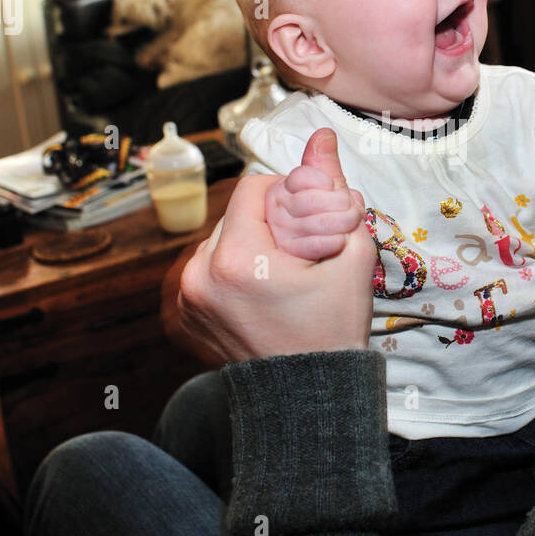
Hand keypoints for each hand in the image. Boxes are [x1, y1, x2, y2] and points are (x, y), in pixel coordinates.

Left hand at [175, 128, 374, 365]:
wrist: (308, 397)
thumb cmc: (334, 329)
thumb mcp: (349, 254)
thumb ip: (331, 188)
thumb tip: (320, 137)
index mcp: (237, 257)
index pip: (253, 186)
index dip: (287, 196)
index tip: (308, 228)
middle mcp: (199, 273)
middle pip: (236, 212)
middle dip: (268, 221)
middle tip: (299, 255)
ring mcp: (187, 295)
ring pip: (222, 237)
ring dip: (250, 243)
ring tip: (280, 278)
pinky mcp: (185, 310)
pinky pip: (209, 265)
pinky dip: (234, 268)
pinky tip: (261, 293)